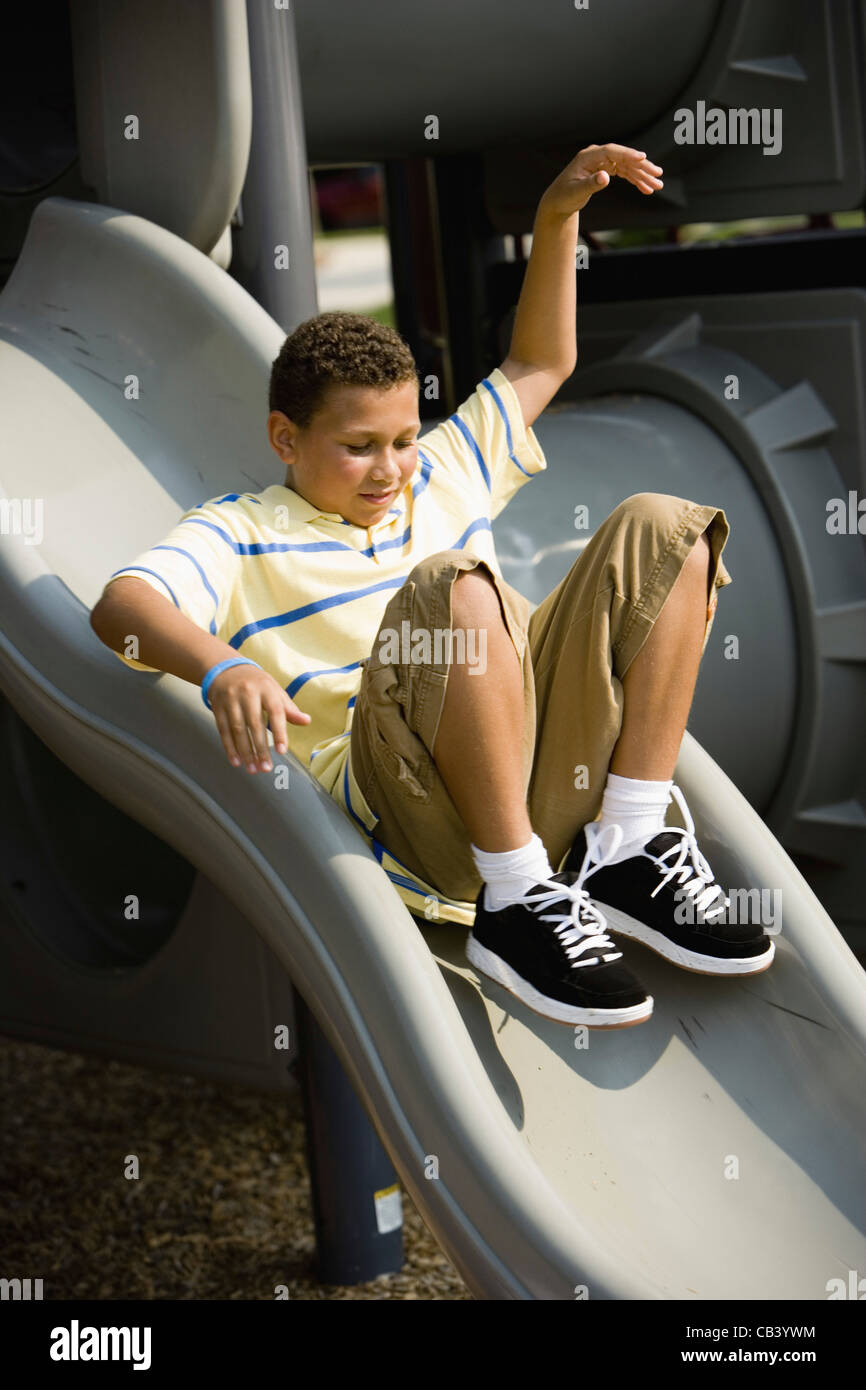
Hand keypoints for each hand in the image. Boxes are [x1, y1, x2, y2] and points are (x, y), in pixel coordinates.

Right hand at [207, 663, 310, 772]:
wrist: (226, 670)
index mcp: (267, 689)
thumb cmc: (257, 685)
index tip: (282, 751)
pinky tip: (236, 762)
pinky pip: (223, 730)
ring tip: (253, 769)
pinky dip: (230, 748)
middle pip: (255, 724)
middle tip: (266, 768)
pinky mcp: (217, 707)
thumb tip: (307, 721)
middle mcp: (248, 693)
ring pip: (238, 730)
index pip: (275, 712)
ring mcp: (231, 700)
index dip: (279, 732)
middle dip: (260, 748)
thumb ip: (289, 709)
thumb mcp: (275, 691)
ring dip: (245, 752)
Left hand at [540, 143, 662, 216]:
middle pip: (624, 158)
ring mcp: (603, 163)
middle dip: (642, 167)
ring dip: (643, 175)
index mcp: (588, 157)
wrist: (558, 202)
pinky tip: (646, 188)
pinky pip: (624, 173)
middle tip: (658, 175)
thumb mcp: (576, 192)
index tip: (643, 158)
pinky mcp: (606, 170)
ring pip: (627, 166)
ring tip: (657, 185)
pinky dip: (635, 180)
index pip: (612, 152)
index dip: (628, 154)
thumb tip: (605, 177)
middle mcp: (597, 157)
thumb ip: (590, 184)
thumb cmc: (564, 197)